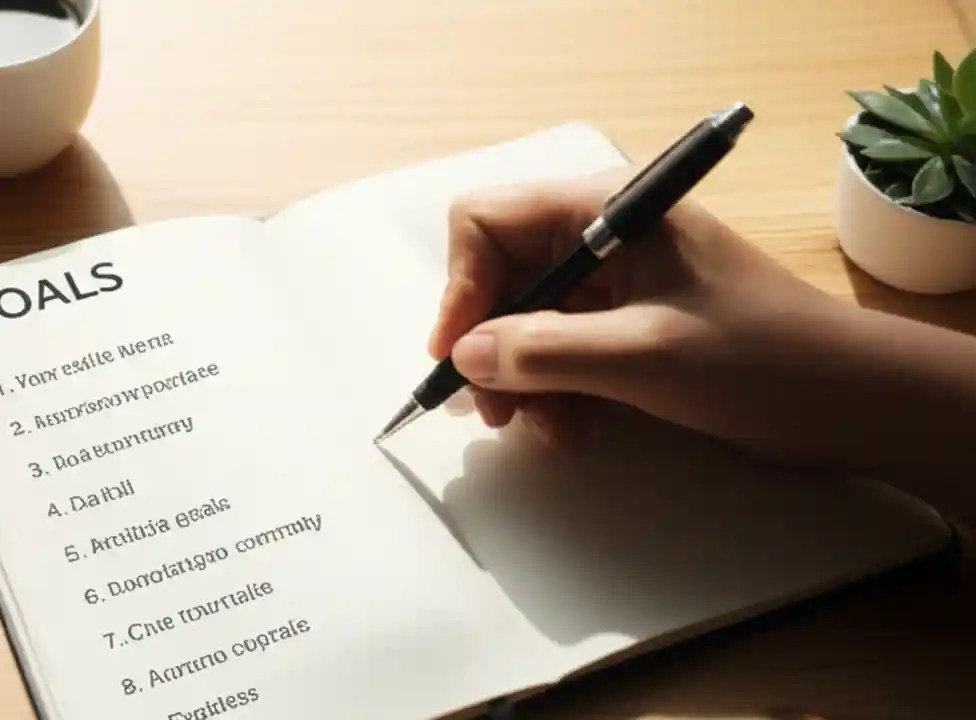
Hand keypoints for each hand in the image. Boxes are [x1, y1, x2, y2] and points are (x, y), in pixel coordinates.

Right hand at [430, 167, 975, 478]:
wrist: (846, 399)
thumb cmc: (757, 358)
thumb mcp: (642, 356)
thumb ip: (543, 351)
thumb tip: (462, 356)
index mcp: (606, 207)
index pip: (487, 222)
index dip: (461, 287)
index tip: (457, 355)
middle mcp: (601, 235)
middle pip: (501, 277)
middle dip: (492, 347)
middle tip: (497, 413)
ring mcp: (614, 283)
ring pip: (525, 323)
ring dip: (524, 381)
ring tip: (551, 432)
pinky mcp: (626, 326)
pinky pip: (560, 351)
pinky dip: (555, 392)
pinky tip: (576, 429)